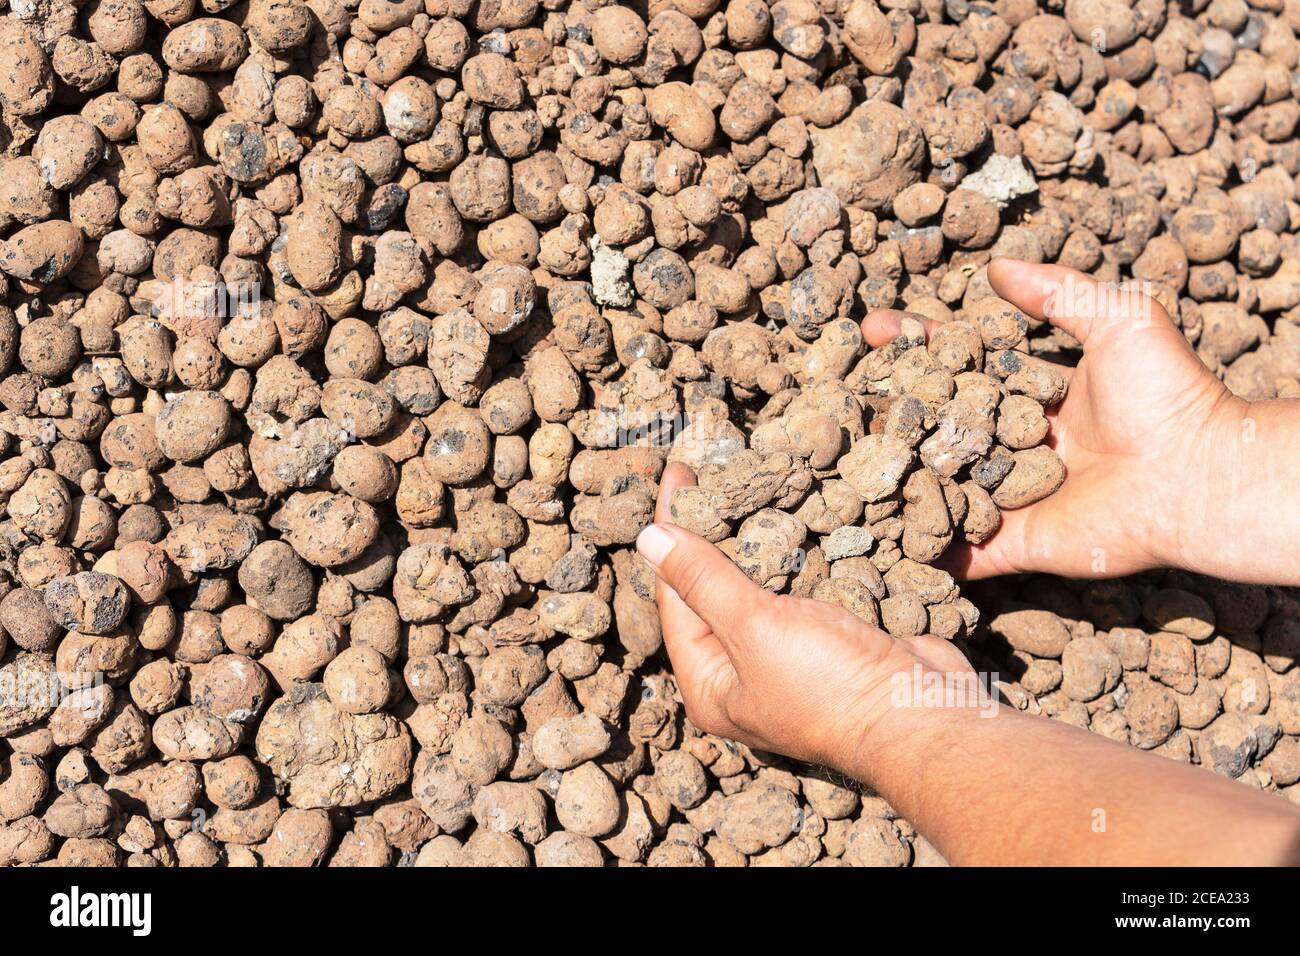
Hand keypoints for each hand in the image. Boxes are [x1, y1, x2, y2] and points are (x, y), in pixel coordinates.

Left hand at [637, 462, 975, 774]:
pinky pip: (807, 589)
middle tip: (712, 472)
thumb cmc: (828, 683)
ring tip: (751, 483)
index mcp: (710, 684)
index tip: (679, 473)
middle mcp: (745, 675)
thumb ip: (701, 579)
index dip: (672, 533)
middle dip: (714, 533)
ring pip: (764, 587)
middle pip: (715, 591)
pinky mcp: (835, 643)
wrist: (923, 718)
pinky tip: (802, 514)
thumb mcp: (753, 627)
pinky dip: (804, 554)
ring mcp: (793, 660)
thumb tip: (647, 539)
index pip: (674, 596)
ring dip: (761, 539)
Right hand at [865, 258, 1246, 579]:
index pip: (962, 363)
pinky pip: (959, 550)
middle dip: (891, 404)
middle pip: (940, 422)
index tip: (872, 328)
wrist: (1196, 473)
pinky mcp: (1015, 543)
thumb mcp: (1118, 318)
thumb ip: (1057, 291)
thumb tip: (996, 267)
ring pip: (939, 483)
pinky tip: (871, 531)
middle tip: (840, 387)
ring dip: (893, 471)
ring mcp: (1012, 496)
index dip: (917, 344)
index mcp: (1036, 393)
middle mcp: (1017, 443)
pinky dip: (922, 546)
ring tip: (838, 455)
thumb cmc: (1166, 393)